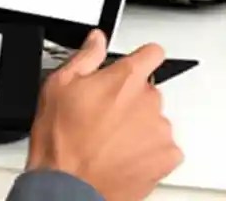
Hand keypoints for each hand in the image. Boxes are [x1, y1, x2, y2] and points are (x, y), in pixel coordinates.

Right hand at [26, 30, 181, 200]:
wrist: (69, 187)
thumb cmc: (61, 142)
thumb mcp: (58, 87)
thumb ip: (85, 58)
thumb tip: (96, 40)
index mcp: (125, 79)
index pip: (152, 53)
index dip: (143, 58)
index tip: (136, 66)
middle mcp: (148, 100)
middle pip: (148, 91)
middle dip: (130, 100)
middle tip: (105, 116)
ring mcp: (160, 130)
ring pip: (155, 120)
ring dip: (139, 127)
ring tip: (110, 141)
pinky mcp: (166, 157)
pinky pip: (164, 147)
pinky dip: (148, 151)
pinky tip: (123, 156)